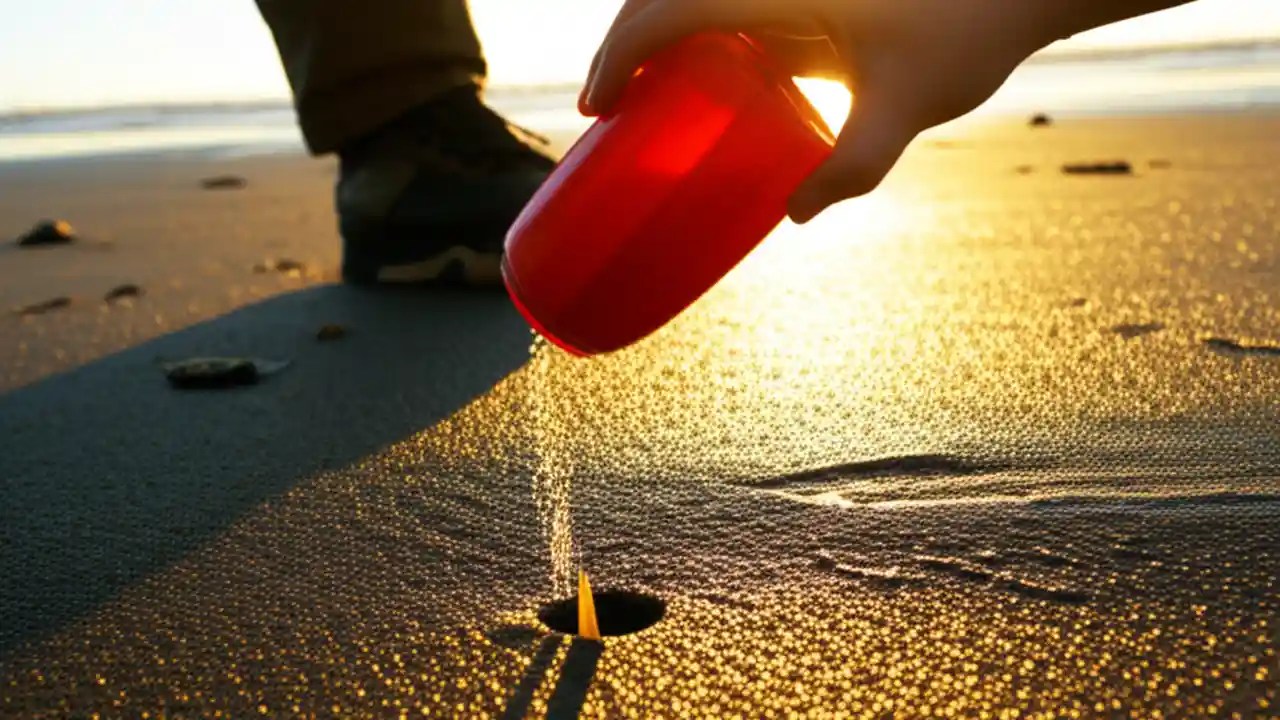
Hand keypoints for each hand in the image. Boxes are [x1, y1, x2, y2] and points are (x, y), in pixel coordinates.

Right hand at [581, 0, 1162, 222]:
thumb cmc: (970, 32)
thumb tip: (792, 216)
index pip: (670, 7)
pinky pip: (733, 7)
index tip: (596, 106)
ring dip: (656, 34)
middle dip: (622, 44)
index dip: (618, 52)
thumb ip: (852, 167)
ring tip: (635, 95)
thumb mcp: (906, 108)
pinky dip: (699, 33)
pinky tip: (699, 77)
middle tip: (602, 106)